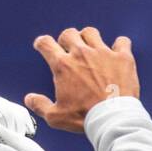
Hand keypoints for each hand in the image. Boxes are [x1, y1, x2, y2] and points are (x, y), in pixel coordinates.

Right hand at [24, 27, 139, 133]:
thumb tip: (29, 98)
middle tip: (68, 48)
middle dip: (65, 39)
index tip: (42, 45)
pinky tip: (117, 51)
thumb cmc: (84, 117)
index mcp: (63, 66)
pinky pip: (122, 41)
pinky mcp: (122, 57)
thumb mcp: (56, 116)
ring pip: (91, 33)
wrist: (112, 117)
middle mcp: (81, 54)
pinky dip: (119, 45)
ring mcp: (103, 53)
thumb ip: (40, 105)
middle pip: (69, 33)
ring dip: (88, 38)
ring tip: (90, 47)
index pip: (46, 44)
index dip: (42, 43)